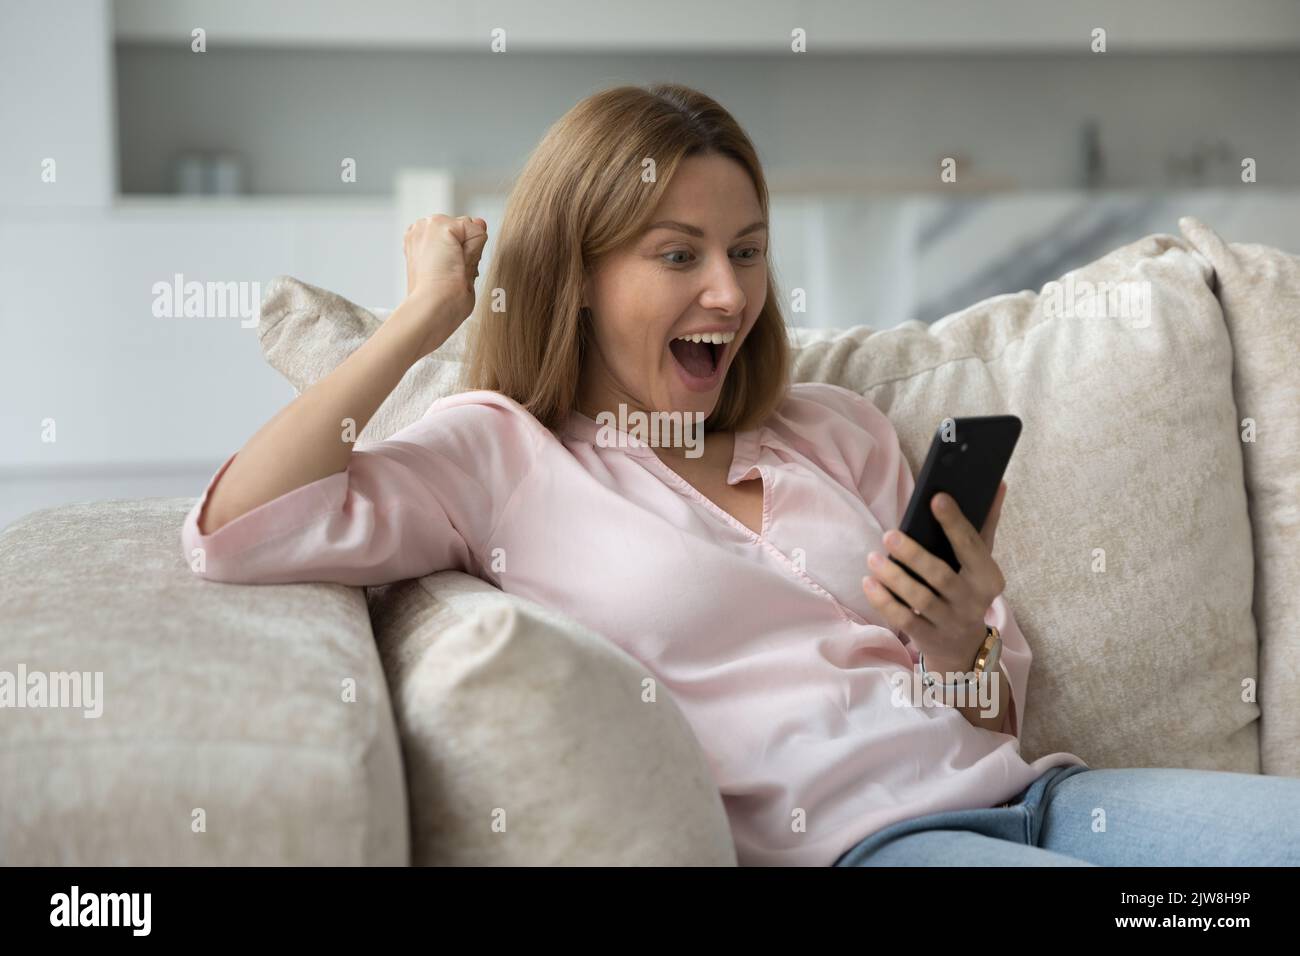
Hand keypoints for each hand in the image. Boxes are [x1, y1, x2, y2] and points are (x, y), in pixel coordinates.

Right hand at [404, 214, 488, 322]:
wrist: (432, 308)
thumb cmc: (440, 301)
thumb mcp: (456, 267)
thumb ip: (468, 244)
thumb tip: (480, 222)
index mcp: (419, 241)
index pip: (457, 237)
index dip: (459, 257)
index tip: (446, 274)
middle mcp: (420, 228)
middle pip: (465, 230)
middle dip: (465, 251)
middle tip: (449, 273)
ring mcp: (428, 224)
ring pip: (471, 230)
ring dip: (469, 252)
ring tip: (452, 270)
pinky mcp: (441, 225)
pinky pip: (478, 232)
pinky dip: (475, 251)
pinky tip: (456, 263)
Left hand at [861, 480, 1008, 673]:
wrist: (964, 644)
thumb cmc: (968, 589)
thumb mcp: (980, 560)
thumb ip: (985, 524)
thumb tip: (997, 483)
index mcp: (989, 577)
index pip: (971, 546)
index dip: (954, 522)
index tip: (936, 498)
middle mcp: (973, 601)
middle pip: (941, 575)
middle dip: (914, 554)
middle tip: (889, 534)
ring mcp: (951, 622)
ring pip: (921, 599)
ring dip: (894, 577)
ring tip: (873, 558)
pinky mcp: (929, 638)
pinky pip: (904, 620)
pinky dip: (884, 601)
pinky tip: (869, 582)